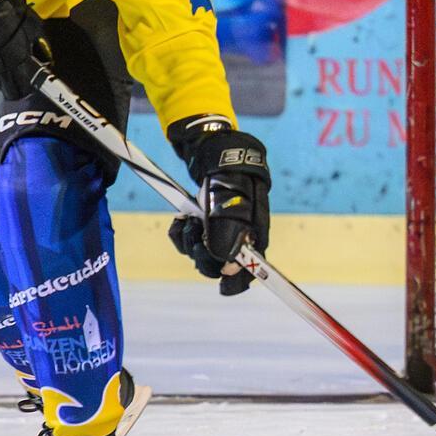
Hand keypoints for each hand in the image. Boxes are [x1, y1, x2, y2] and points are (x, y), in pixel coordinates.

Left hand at [166, 115, 269, 294]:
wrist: (212, 149)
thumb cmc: (227, 172)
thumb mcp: (229, 199)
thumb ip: (229, 231)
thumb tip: (226, 263)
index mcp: (255, 229)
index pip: (253, 265)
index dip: (239, 279)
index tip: (225, 287)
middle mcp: (239, 233)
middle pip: (222, 264)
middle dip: (204, 255)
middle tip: (195, 236)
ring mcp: (218, 229)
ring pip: (202, 254)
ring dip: (189, 243)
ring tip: (187, 222)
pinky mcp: (201, 224)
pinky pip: (188, 242)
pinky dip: (180, 234)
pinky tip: (181, 221)